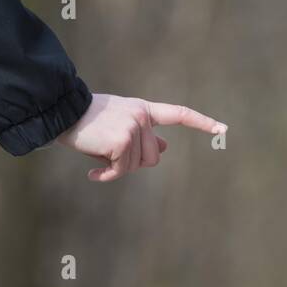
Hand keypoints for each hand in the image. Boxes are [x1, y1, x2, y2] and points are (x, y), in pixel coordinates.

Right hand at [56, 92, 225, 181]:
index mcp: (144, 110)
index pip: (179, 114)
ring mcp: (133, 127)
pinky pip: (121, 171)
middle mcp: (142, 117)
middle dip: (132, 162)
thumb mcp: (120, 124)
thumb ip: (144, 135)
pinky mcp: (122, 141)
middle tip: (109, 150)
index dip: (201, 123)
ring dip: (117, 167)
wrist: (63, 114)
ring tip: (99, 152)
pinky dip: (107, 176)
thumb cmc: (89, 121)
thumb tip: (164, 148)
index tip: (223, 129)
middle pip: (153, 158)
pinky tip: (93, 174)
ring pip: (137, 166)